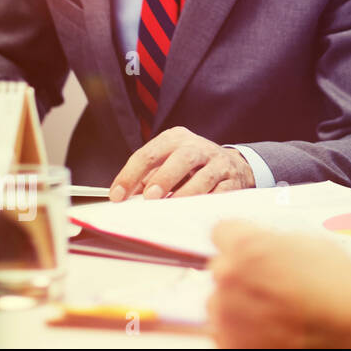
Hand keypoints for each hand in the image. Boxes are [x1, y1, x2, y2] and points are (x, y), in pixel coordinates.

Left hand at [108, 126, 255, 200]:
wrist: (232, 166)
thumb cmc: (190, 169)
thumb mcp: (167, 165)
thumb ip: (147, 179)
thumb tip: (124, 199)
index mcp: (175, 140)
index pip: (149, 154)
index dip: (131, 175)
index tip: (118, 196)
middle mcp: (198, 147)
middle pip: (182, 158)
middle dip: (164, 177)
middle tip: (150, 197)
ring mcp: (218, 162)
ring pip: (205, 175)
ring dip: (187, 192)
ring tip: (173, 206)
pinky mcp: (233, 179)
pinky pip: (223, 191)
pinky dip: (209, 201)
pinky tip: (197, 210)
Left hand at [207, 220, 350, 348]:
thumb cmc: (337, 286)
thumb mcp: (311, 243)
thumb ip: (275, 241)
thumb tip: (264, 245)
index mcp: (247, 247)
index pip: (221, 230)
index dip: (239, 237)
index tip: (249, 247)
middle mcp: (228, 278)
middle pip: (221, 267)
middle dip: (241, 272)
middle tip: (272, 282)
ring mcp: (226, 315)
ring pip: (220, 302)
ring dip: (239, 303)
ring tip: (274, 310)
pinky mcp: (229, 343)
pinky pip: (224, 330)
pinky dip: (242, 329)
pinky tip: (271, 327)